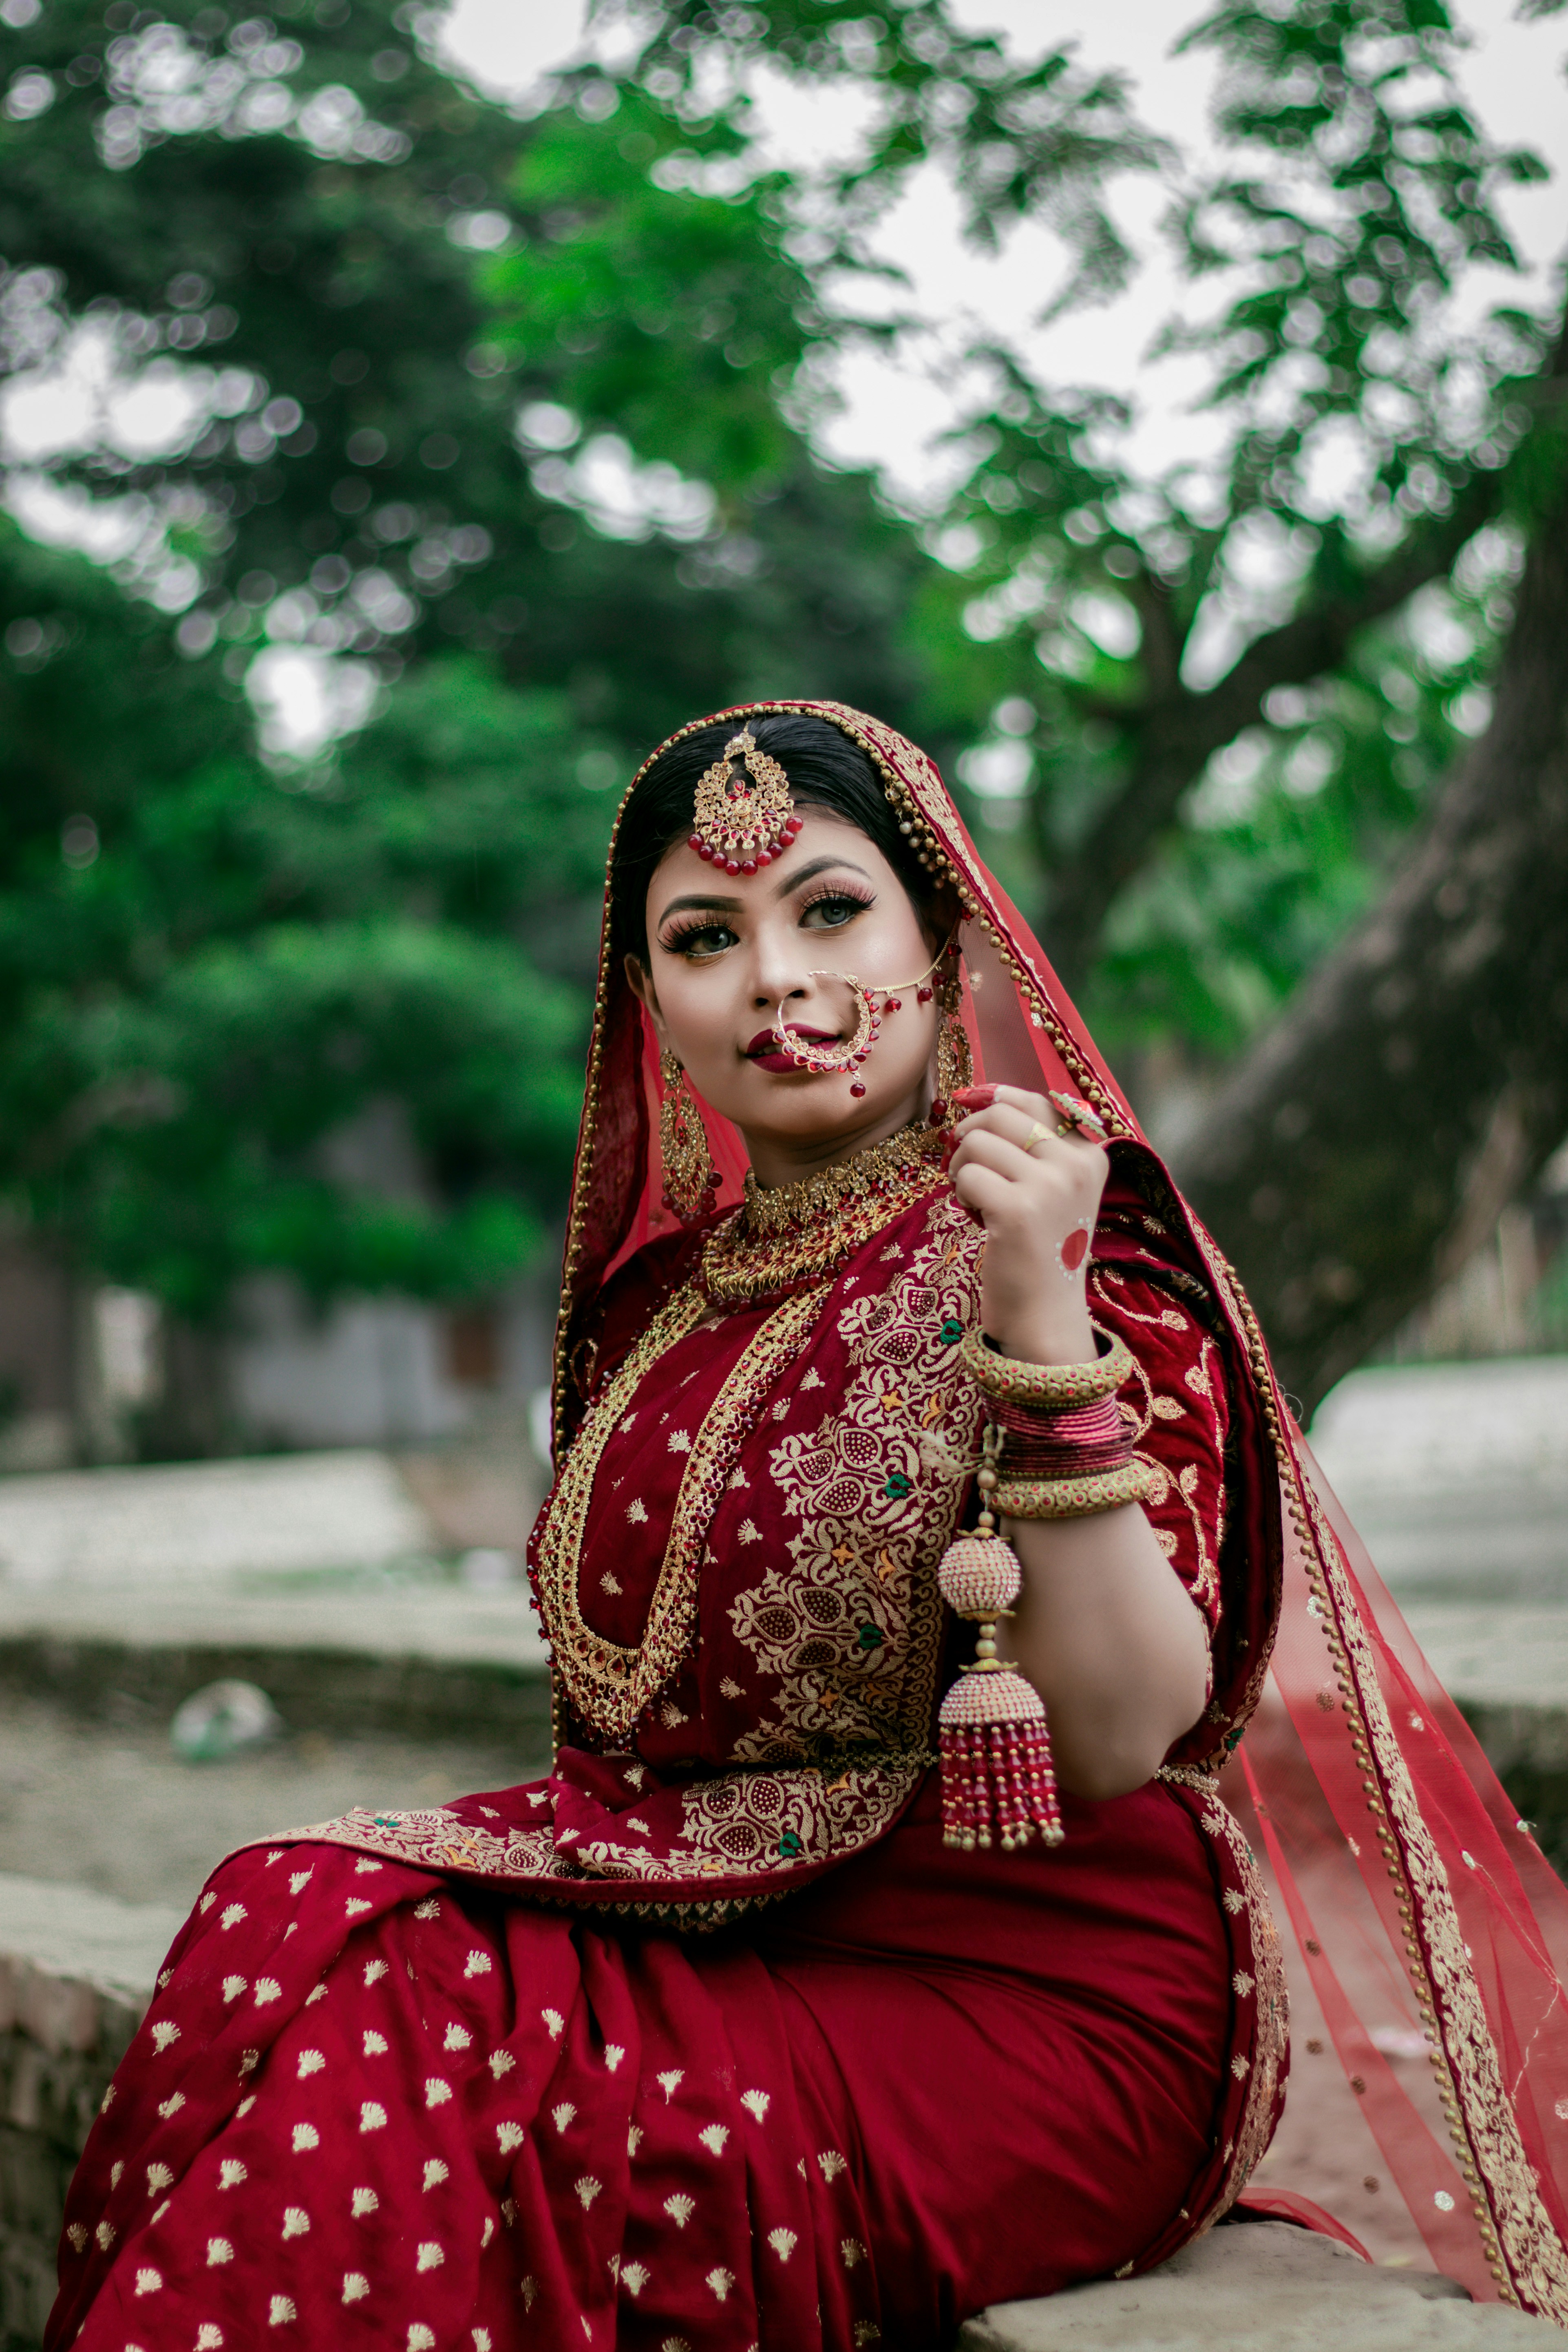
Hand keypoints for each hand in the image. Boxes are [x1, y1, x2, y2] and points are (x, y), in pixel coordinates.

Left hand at [945, 1082, 1109, 1364]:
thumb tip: (978, 1096)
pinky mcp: (1018, 1211)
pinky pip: (967, 1175)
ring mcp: (1049, 1186)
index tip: (968, 1106)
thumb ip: (1031, 1145)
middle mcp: (1076, 1165)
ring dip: (962, 1167)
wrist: (1045, 1314)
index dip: (993, 1098)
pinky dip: (960, 1192)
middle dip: (970, 1135)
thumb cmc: (1042, 1250)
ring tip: (974, 1196)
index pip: (1034, 1102)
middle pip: (1000, 1114)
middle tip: (966, 1166)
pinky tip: (975, 1216)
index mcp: (1090, 1155)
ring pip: (978, 1142)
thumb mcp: (1052, 1190)